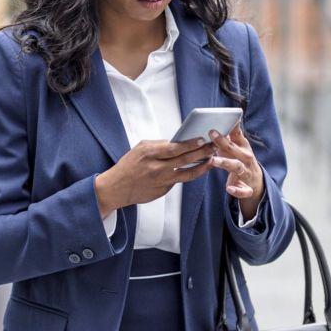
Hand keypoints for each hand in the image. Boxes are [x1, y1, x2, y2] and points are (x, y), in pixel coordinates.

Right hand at [94, 138, 215, 217]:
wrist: (117, 188)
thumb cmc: (128, 165)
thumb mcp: (140, 149)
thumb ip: (159, 145)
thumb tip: (178, 142)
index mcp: (150, 154)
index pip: (175, 148)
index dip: (191, 144)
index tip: (202, 139)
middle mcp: (157, 168)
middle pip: (185, 160)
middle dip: (202, 153)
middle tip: (213, 147)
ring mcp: (162, 181)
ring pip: (188, 174)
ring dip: (202, 166)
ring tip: (211, 160)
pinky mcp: (163, 191)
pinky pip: (179, 181)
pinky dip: (188, 174)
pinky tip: (196, 169)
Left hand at [209, 126, 264, 217]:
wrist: (256, 183)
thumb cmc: (242, 161)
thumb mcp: (240, 147)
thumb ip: (233, 134)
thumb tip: (227, 118)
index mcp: (244, 149)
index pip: (236, 137)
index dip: (228, 128)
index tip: (219, 120)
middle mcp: (247, 160)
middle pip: (235, 150)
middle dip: (224, 142)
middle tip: (212, 134)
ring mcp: (247, 174)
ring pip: (238, 168)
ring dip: (226, 163)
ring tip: (214, 160)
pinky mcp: (247, 189)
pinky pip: (244, 190)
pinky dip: (237, 190)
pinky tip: (229, 188)